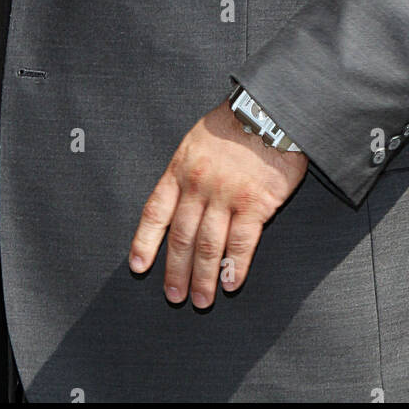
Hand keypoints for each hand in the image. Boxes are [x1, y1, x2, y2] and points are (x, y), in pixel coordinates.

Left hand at [129, 100, 307, 308]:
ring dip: (203, 278)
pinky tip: (232, 283)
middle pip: (181, 237)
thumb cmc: (236, 121)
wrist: (270, 109)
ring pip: (208, 246)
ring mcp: (226, 196)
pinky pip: (241, 243)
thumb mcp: (198, 137)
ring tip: (201, 299)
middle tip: (174, 296)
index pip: (156, 212)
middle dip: (175, 271)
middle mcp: (198, 186)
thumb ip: (188, 168)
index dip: (146, 242)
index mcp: (180, 169)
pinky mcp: (255, 203)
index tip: (139, 266)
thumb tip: (181, 196)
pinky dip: (235, 267)